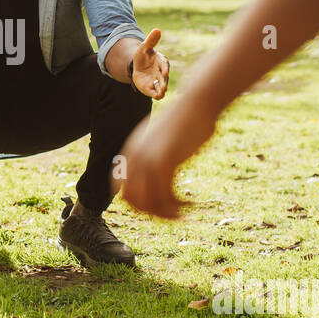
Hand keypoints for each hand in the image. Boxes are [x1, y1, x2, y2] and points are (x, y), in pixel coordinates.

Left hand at [114, 103, 214, 218]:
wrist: (197, 103)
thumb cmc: (186, 120)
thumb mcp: (162, 138)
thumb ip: (155, 153)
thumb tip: (159, 168)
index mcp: (131, 151)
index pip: (121, 187)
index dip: (135, 202)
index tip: (154, 207)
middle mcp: (135, 157)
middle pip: (132, 199)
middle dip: (150, 212)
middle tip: (170, 214)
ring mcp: (147, 159)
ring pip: (148, 202)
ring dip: (165, 213)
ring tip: (181, 213)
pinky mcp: (164, 162)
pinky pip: (165, 196)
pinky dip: (176, 206)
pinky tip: (190, 205)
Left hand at [131, 28, 169, 99]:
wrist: (138, 65)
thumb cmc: (143, 55)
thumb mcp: (144, 47)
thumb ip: (151, 40)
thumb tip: (157, 29)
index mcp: (161, 61)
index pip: (164, 65)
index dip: (165, 69)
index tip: (165, 73)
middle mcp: (161, 72)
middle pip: (164, 78)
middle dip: (164, 82)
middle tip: (164, 87)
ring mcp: (157, 80)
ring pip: (161, 86)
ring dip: (161, 90)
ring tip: (161, 94)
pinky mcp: (151, 87)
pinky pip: (154, 91)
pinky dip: (156, 94)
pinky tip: (157, 97)